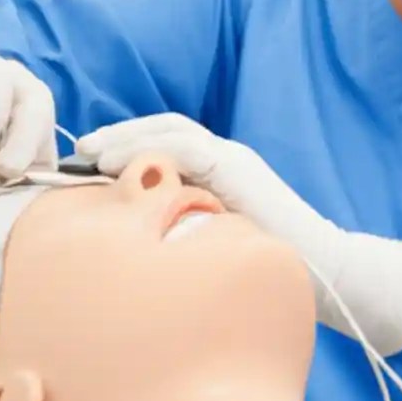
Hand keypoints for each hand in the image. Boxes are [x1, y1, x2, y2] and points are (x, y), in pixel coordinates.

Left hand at [75, 113, 331, 246]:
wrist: (322, 272)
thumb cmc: (266, 268)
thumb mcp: (211, 243)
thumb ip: (180, 229)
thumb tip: (133, 241)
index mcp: (219, 171)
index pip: (166, 143)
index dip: (125, 145)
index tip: (87, 162)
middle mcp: (225, 157)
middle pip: (163, 128)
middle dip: (118, 134)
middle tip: (79, 150)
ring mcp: (233, 159)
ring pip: (171, 131)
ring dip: (126, 138)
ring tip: (90, 153)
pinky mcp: (238, 168)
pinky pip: (188, 148)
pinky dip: (150, 149)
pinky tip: (117, 163)